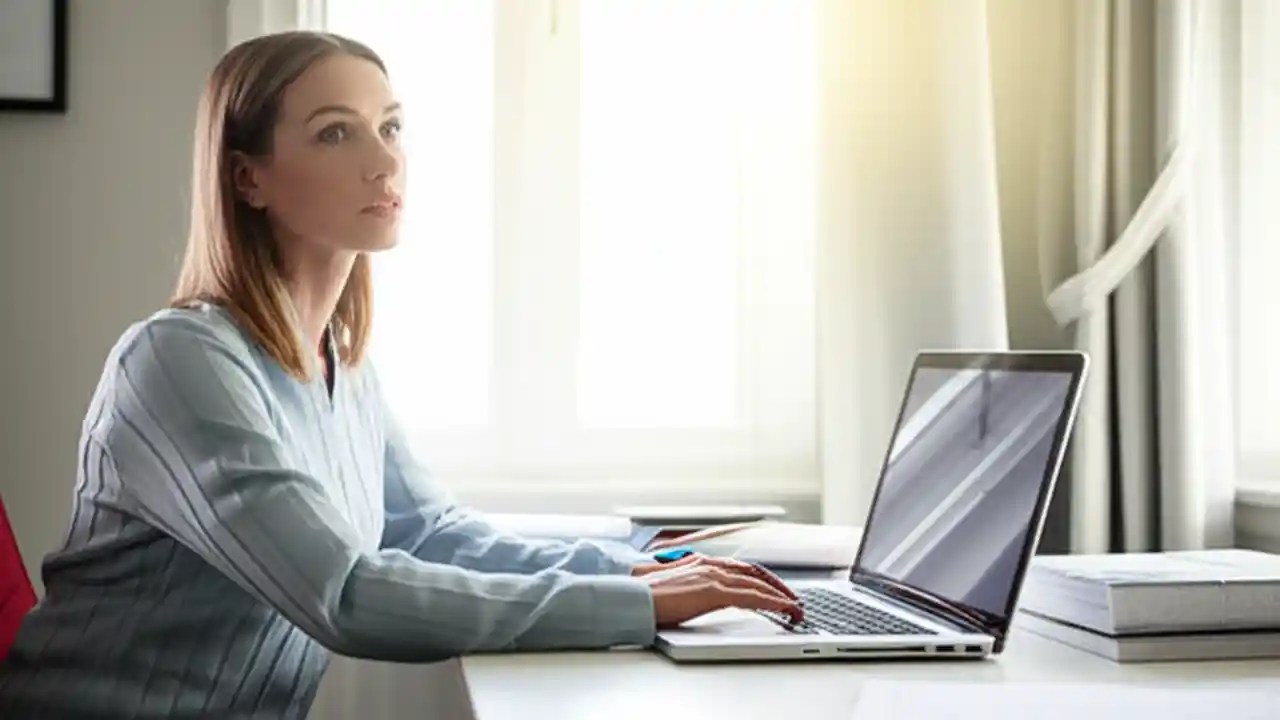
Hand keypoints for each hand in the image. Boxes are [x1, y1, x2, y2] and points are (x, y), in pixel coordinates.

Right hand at [633, 554, 803, 627]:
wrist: (632, 597)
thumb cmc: (647, 596)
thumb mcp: (675, 587)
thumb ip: (692, 587)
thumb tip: (699, 597)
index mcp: (701, 563)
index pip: (741, 568)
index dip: (761, 578)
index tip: (774, 588)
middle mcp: (710, 565)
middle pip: (754, 573)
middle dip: (776, 586)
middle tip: (792, 598)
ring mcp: (713, 576)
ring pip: (757, 583)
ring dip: (779, 595)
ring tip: (794, 606)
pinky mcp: (713, 591)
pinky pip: (752, 596)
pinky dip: (771, 602)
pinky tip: (783, 609)